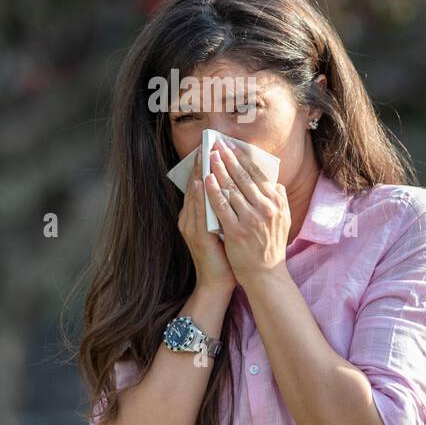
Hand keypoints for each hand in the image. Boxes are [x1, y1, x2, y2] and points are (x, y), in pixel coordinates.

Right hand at [177, 136, 235, 294]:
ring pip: (193, 194)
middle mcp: (189, 218)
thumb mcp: (224, 227)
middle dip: (201, 163)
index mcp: (195, 215)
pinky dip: (199, 195)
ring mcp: (190, 227)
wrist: (218, 282)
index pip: (199, 184)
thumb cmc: (225, 255)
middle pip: (194, 185)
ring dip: (199, 173)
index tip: (211, 147)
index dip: (204, 165)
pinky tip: (202, 181)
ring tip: (204, 154)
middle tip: (207, 143)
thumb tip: (236, 187)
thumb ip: (225, 208)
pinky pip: (197, 211)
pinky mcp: (196, 236)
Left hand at [205, 138, 291, 286]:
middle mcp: (265, 209)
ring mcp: (250, 220)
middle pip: (242, 177)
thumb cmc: (271, 245)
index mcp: (276, 203)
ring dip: (218, 170)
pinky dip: (213, 191)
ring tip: (209, 156)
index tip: (231, 146)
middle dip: (228, 159)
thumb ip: (279, 199)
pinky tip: (205, 179)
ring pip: (231, 189)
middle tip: (216, 144)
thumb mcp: (283, 219)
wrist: (265, 274)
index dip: (243, 158)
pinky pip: (221, 206)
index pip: (257, 174)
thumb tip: (273, 181)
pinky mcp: (236, 231)